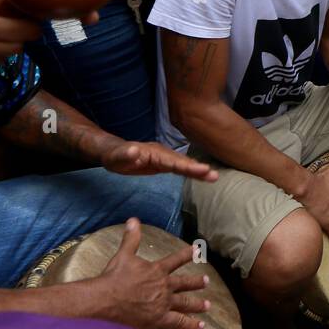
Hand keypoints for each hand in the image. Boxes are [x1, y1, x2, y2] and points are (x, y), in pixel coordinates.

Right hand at [96, 219, 211, 328]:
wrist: (105, 300)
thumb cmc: (113, 278)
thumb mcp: (123, 255)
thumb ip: (131, 238)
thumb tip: (133, 220)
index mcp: (157, 270)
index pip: (176, 260)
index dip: (187, 254)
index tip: (197, 249)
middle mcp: (164, 286)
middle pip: (184, 283)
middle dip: (196, 282)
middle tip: (206, 281)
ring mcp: (163, 303)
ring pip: (185, 303)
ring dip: (197, 304)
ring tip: (208, 306)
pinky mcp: (159, 319)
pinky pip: (179, 322)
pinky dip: (190, 325)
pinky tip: (200, 327)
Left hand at [102, 141, 218, 181]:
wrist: (113, 152)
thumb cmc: (114, 156)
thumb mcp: (116, 157)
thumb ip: (126, 154)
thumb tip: (135, 150)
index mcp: (154, 152)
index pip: (173, 161)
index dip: (188, 166)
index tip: (203, 169)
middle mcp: (162, 153)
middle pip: (182, 162)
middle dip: (198, 169)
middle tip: (214, 175)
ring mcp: (164, 158)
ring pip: (183, 164)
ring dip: (198, 171)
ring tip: (214, 177)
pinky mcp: (164, 163)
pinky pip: (180, 167)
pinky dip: (191, 171)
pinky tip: (202, 175)